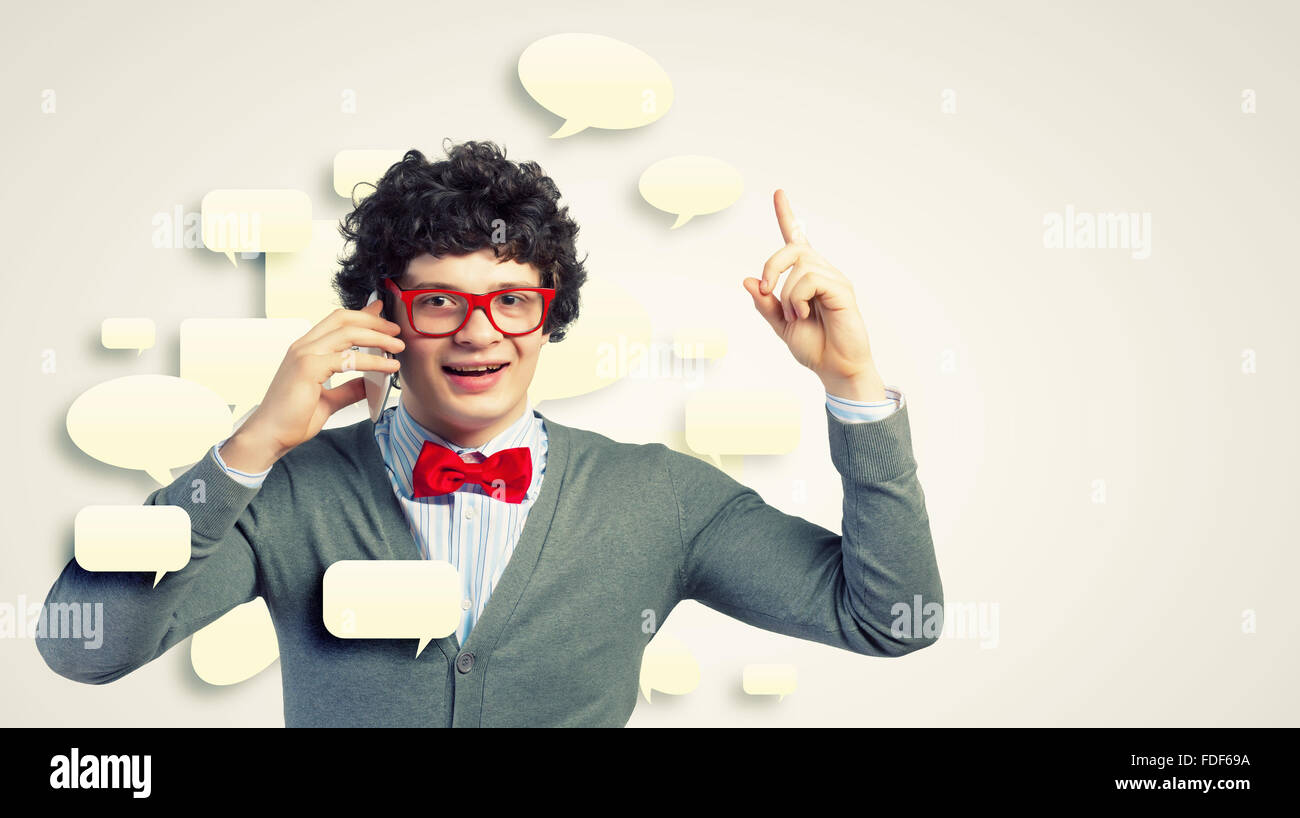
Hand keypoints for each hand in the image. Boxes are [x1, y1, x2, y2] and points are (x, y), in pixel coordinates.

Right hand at [233, 299, 403, 464]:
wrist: (270, 436)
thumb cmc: (291, 419)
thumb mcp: (328, 400)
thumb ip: (348, 389)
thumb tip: (368, 383)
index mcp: (306, 349)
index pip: (337, 321)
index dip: (361, 314)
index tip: (381, 313)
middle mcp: (304, 346)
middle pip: (344, 319)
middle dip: (373, 322)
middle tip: (395, 331)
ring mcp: (304, 354)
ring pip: (348, 333)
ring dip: (378, 338)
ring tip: (398, 347)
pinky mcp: (308, 368)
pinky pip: (348, 358)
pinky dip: (373, 361)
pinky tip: (388, 366)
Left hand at [742, 189, 885, 399]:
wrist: (835, 368)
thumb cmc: (815, 346)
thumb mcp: (781, 324)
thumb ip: (765, 304)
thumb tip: (747, 281)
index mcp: (806, 277)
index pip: (796, 239)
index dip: (787, 216)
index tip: (779, 193)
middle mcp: (822, 272)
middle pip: (792, 248)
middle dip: (771, 267)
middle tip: (765, 291)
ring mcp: (834, 279)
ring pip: (799, 266)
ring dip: (788, 295)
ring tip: (798, 317)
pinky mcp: (842, 289)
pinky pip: (811, 279)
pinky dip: (799, 298)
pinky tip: (806, 314)